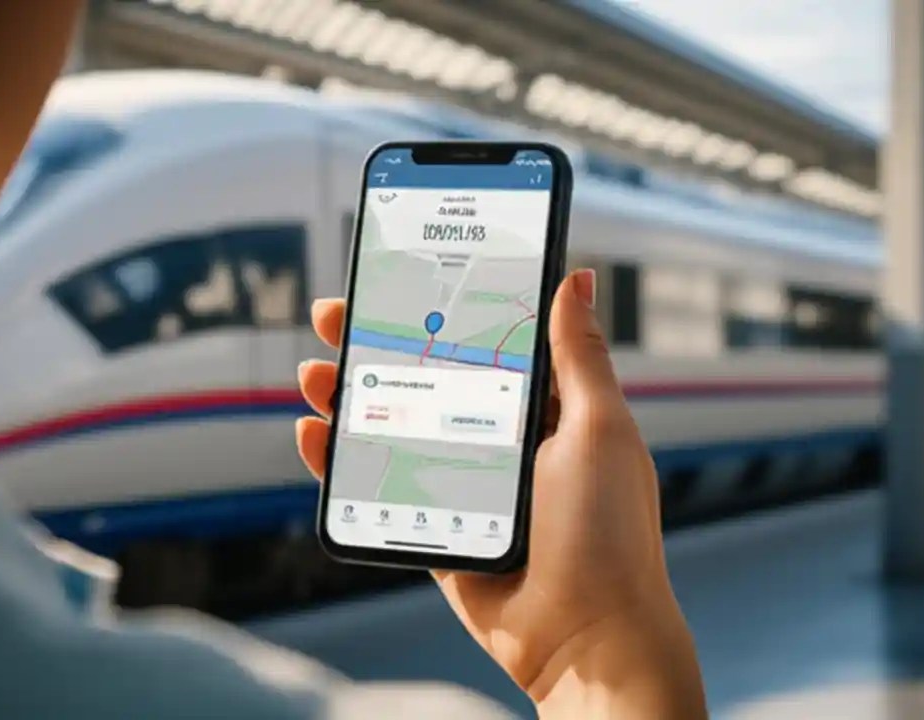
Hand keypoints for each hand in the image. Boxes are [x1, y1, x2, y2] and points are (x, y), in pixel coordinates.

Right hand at [295, 270, 706, 717]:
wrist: (586, 638)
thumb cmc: (608, 532)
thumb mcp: (600, 427)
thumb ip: (578, 354)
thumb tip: (576, 278)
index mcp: (546, 409)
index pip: (482, 342)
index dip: (438, 307)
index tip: (399, 276)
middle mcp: (502, 440)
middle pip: (426, 378)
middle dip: (376, 345)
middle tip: (334, 317)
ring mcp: (465, 483)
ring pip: (395, 426)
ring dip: (350, 397)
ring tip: (315, 374)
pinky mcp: (435, 525)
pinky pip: (379, 485)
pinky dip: (342, 461)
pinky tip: (316, 435)